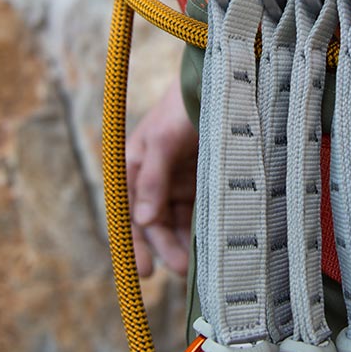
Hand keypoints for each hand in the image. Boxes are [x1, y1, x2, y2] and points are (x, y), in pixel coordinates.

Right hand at [127, 80, 197, 276]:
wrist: (221, 79)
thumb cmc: (183, 105)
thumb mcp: (163, 140)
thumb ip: (152, 179)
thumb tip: (141, 220)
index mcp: (134, 165)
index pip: (128, 212)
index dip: (135, 242)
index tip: (144, 272)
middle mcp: (154, 176)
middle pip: (154, 221)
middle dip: (165, 246)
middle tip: (179, 269)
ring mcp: (179, 178)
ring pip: (177, 220)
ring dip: (184, 241)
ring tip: (198, 263)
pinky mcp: (204, 178)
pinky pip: (200, 209)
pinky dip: (202, 227)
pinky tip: (211, 243)